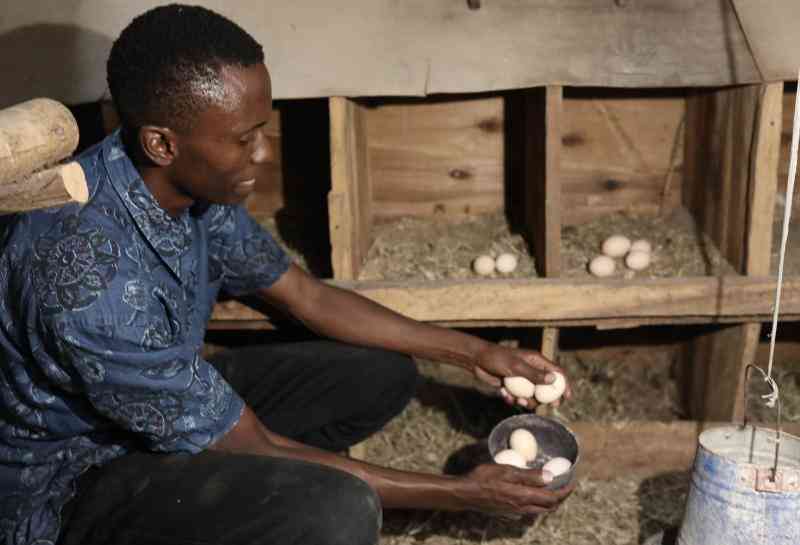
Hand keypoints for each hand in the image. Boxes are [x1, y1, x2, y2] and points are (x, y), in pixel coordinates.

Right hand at [456, 462, 573, 515]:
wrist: (465, 494)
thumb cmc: (483, 478)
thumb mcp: (506, 471)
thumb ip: (529, 476)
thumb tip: (550, 477)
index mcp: (524, 497)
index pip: (553, 498)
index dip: (566, 490)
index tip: (572, 480)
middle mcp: (522, 508)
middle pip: (549, 507)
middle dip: (560, 497)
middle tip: (564, 484)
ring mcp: (515, 512)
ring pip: (540, 510)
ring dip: (550, 502)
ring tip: (551, 488)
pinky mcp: (508, 513)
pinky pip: (529, 510)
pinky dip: (537, 503)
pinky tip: (532, 494)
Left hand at [472, 345, 571, 408]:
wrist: (476, 360)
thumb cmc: (496, 358)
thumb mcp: (516, 366)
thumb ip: (534, 374)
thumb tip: (554, 379)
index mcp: (536, 361)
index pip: (556, 372)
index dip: (564, 384)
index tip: (567, 397)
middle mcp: (531, 370)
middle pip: (546, 387)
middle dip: (547, 398)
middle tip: (548, 406)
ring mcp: (521, 379)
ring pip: (532, 395)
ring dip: (527, 401)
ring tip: (517, 400)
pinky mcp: (511, 386)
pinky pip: (518, 397)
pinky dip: (512, 399)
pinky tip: (504, 394)